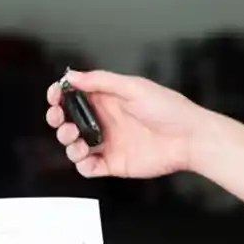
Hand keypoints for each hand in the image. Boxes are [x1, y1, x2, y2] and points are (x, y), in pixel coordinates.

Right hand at [45, 69, 206, 178]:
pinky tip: (87, 158)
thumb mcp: (133, 87)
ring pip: (74, 145)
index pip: (74, 96)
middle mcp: (104, 120)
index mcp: (107, 99)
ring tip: (75, 139)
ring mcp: (108, 143)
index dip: (59, 95)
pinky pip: (89, 167)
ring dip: (67, 142)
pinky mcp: (114, 163)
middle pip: (68, 120)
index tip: (54, 96)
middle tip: (58, 120)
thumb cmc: (169, 109)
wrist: (190, 138)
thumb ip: (101, 81)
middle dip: (56, 119)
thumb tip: (72, 75)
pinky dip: (82, 165)